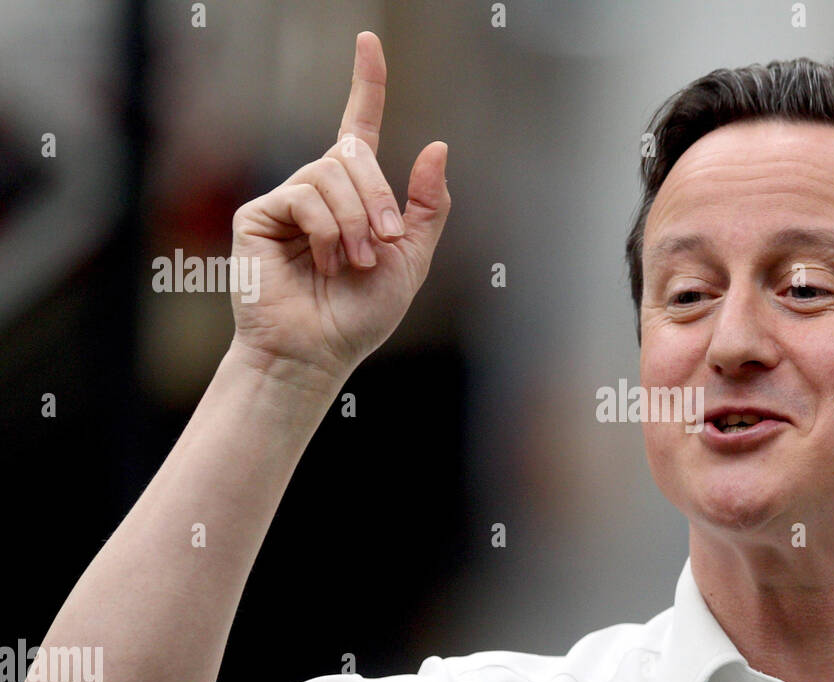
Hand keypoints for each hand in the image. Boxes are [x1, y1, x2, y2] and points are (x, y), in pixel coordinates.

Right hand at [228, 31, 449, 384]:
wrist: (319, 352)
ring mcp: (287, 200)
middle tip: (383, 245)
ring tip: (354, 264)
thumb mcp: (411, 258)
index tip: (368, 40)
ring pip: (331, 175)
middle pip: (354, 154)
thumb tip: (436, 145)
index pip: (358, 127)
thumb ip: (426, 206)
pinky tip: (326, 262)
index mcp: (355, 196)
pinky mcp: (259, 215)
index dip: (365, 83)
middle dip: (379, 199)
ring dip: (355, 222)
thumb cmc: (361, 315)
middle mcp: (318, 190)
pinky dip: (327, 229)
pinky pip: (304, 195)